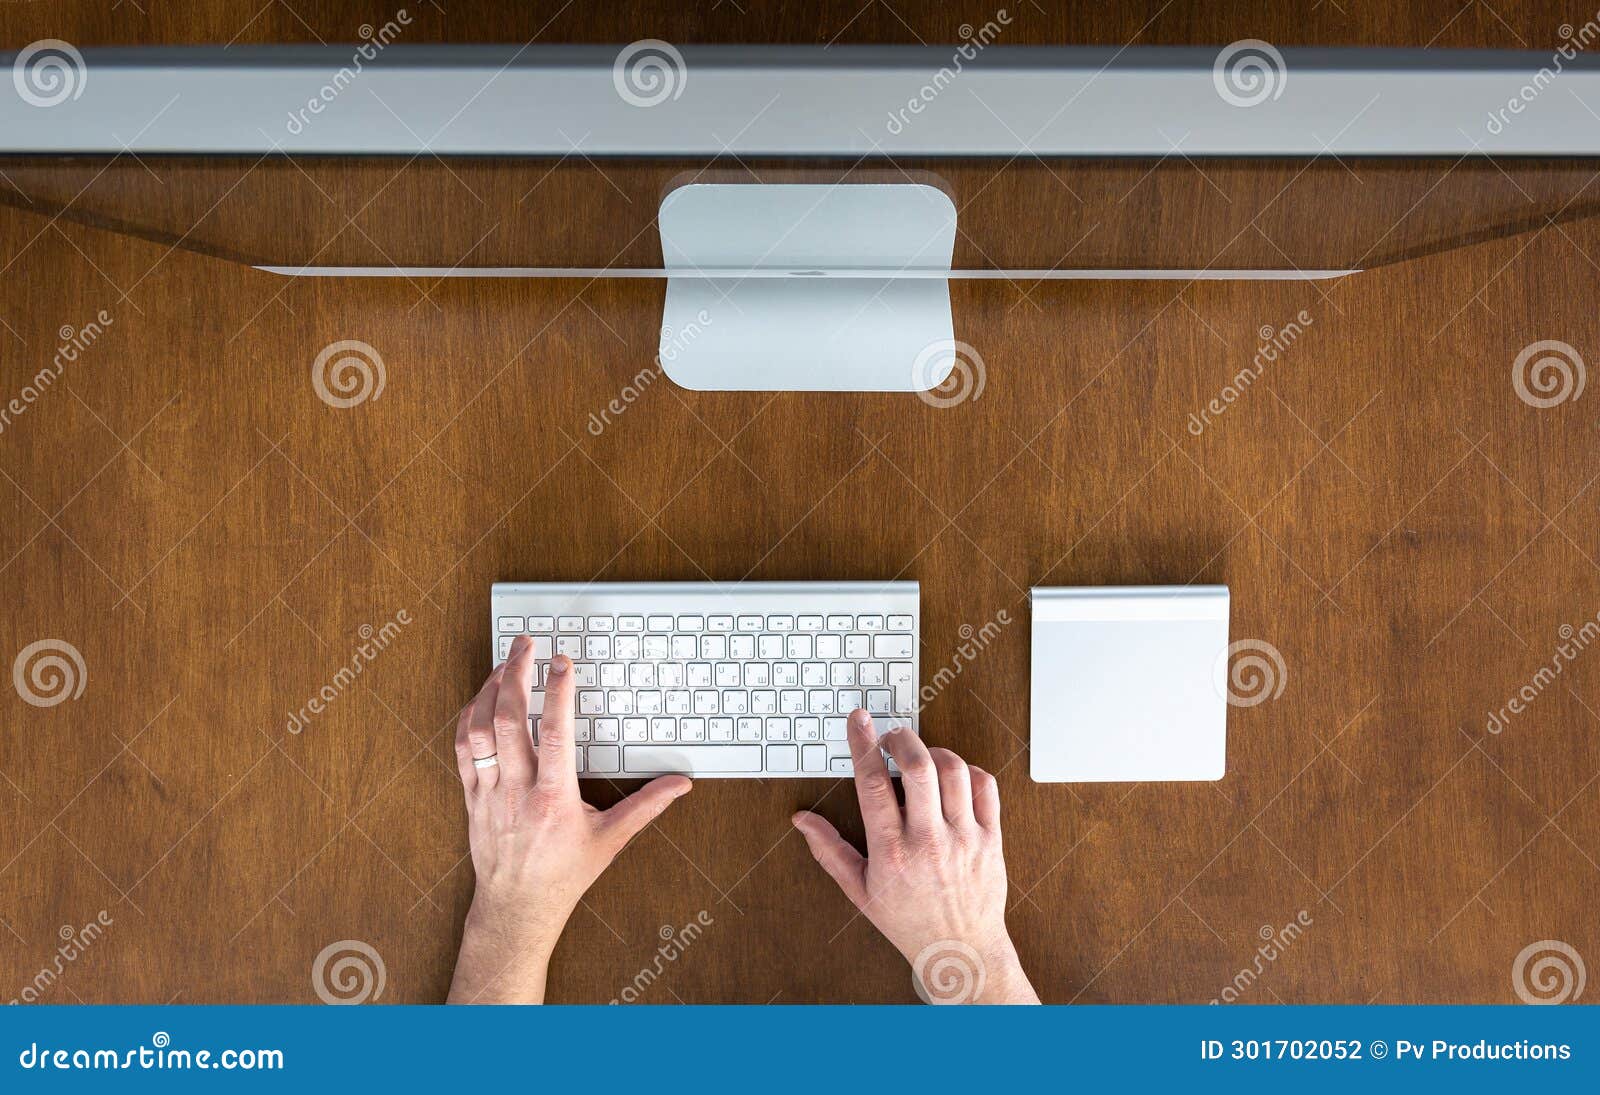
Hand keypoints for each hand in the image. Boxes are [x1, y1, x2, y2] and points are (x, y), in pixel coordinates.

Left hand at [447, 638, 691, 1003]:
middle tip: (526, 645)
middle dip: (515, 675)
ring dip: (489, 690)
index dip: (557, 694)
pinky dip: (469, 717)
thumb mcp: (611, 840)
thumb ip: (646, 807)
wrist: (517, 909)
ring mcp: (490, 792)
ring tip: (504, 663)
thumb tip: (680, 785)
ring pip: (480, 730)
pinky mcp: (472, 796)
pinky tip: (481, 698)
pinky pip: (463, 748)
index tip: (561, 662)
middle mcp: (517, 791)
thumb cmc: (563, 875)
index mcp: (553, 799)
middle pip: (509, 721)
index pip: (554, 734)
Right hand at [792, 710, 1038, 1003]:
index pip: (873, 784)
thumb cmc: (909, 922)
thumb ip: (830, 851)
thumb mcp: (860, 891)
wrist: (961, 950)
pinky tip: (953, 777)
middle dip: (902, 739)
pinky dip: (969, 770)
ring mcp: (964, 838)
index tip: (859, 720)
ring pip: (954, 771)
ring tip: (922, 757)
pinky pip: (986, 786)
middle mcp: (929, 842)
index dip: (863, 744)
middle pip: (919, 767)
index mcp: (892, 853)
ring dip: (935, 752)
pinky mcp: (991, 838)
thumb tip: (802, 820)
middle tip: (893, 737)